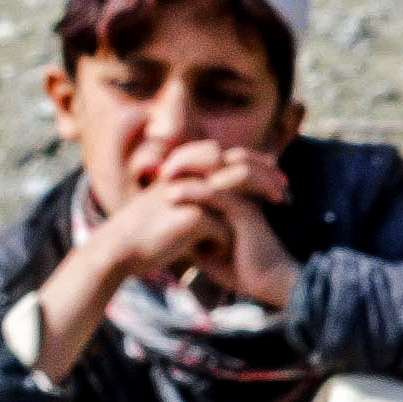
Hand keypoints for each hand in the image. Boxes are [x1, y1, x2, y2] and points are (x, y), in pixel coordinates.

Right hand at [28, 150, 286, 376]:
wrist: (118, 248)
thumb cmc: (142, 231)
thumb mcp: (168, 203)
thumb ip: (192, 193)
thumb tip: (218, 193)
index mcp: (180, 170)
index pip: (223, 153)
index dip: (251, 159)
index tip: (272, 171)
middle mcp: (185, 175)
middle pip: (236, 160)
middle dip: (265, 170)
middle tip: (284, 186)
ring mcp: (189, 192)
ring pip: (239, 181)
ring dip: (264, 189)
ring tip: (281, 200)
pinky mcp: (192, 215)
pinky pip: (225, 223)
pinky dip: (232, 235)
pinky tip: (234, 247)